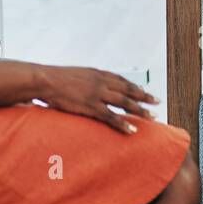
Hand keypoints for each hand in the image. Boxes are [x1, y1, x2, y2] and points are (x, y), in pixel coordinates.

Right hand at [35, 66, 159, 133]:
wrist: (45, 79)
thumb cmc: (55, 78)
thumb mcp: (75, 74)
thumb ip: (85, 80)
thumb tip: (86, 85)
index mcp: (98, 73)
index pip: (121, 80)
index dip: (134, 86)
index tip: (144, 91)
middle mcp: (102, 82)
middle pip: (128, 90)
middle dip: (144, 97)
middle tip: (157, 102)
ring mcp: (97, 94)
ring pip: (124, 103)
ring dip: (140, 110)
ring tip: (152, 117)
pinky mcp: (91, 106)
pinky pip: (111, 117)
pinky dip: (123, 124)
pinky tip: (132, 130)